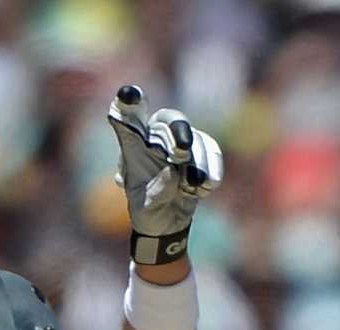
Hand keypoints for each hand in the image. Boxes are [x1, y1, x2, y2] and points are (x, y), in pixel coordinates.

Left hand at [106, 85, 221, 265]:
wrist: (167, 224)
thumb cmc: (148, 213)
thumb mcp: (145, 210)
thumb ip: (156, 192)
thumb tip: (173, 172)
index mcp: (133, 147)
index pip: (128, 120)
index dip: (128, 104)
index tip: (128, 94)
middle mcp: (156, 139)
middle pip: (168, 119)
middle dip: (178, 130)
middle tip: (182, 149)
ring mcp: (179, 142)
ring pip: (194, 138)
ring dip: (197, 161)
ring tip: (193, 187)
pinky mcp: (200, 152)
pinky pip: (211, 150)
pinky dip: (212, 167)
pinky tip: (206, 188)